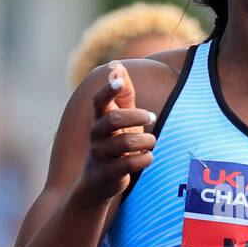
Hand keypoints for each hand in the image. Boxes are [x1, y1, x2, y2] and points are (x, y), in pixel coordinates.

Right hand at [78, 61, 156, 202]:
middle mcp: (96, 135)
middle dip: (137, 116)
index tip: (118, 80)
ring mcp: (100, 155)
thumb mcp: (119, 118)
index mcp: (99, 119)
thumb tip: (116, 65)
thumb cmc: (115, 144)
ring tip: (151, 142)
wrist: (99, 181)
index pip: (99, 101)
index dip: (108, 90)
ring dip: (146, 140)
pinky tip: (147, 157)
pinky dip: (145, 158)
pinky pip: (130, 163)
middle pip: (113, 119)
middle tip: (152, 117)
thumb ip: (121, 94)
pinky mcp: (108, 173)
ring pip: (125, 142)